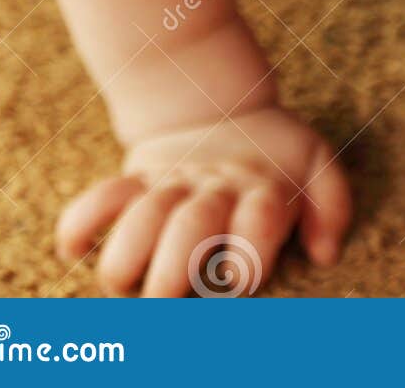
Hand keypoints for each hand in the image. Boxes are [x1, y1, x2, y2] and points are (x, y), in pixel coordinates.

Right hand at [56, 106, 350, 295]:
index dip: (250, 252)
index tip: (237, 282)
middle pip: (192, 225)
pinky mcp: (138, 179)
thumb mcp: (316, 161)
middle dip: (176, 267)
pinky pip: (104, 195)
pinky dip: (83, 218)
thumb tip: (324, 253)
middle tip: (162, 306)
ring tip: (119, 283)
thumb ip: (332, 203)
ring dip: (128, 250)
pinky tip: (71, 249)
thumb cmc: (275, 153)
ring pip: (144, 215)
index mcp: (262, 189)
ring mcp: (173, 183)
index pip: (259, 220)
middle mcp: (215, 189)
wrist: (216, 98)